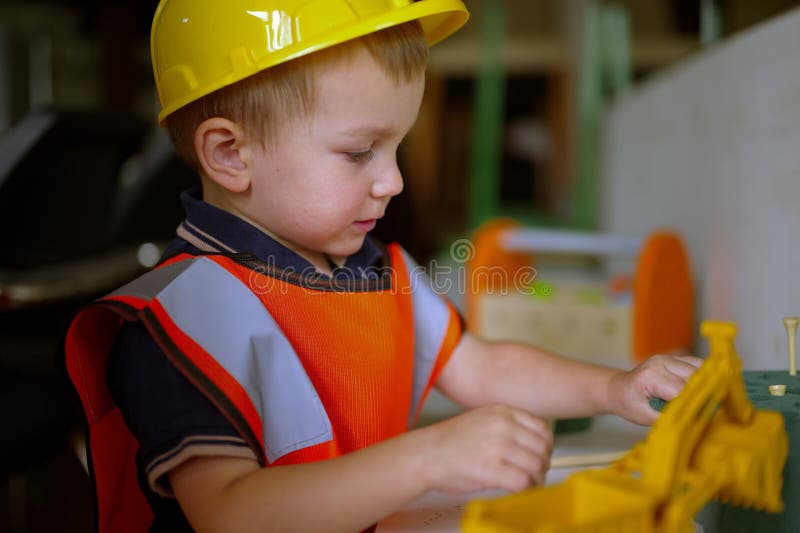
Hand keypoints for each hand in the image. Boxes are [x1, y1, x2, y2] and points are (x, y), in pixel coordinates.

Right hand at [416, 404, 552, 494]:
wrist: (427, 454)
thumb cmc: (451, 441)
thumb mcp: (483, 418)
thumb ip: (508, 424)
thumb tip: (534, 443)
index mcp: (502, 411)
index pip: (542, 428)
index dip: (546, 446)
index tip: (541, 455)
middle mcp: (502, 425)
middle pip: (543, 448)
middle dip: (543, 464)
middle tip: (536, 473)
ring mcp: (497, 446)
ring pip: (537, 465)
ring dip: (537, 479)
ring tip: (529, 483)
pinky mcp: (491, 469)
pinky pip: (524, 481)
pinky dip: (527, 489)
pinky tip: (520, 490)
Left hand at [607, 354, 702, 424]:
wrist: (618, 389)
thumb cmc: (629, 404)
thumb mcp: (645, 417)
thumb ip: (669, 417)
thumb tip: (695, 419)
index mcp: (651, 376)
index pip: (682, 391)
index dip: (693, 405)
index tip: (701, 418)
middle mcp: (661, 362)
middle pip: (694, 377)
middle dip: (701, 395)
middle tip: (704, 411)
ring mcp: (669, 357)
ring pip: (700, 369)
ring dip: (704, 385)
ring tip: (700, 400)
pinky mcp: (675, 357)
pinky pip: (697, 365)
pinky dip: (702, 377)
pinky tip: (698, 389)